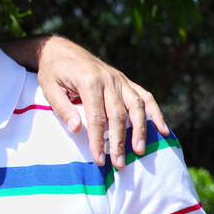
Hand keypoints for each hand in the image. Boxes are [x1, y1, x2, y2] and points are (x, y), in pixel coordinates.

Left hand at [34, 37, 167, 168]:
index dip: (98, 140)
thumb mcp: (49, 88)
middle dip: (119, 142)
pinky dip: (156, 113)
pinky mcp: (125, 80)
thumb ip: (62, 108)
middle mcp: (108, 79)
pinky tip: (164, 129)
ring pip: (136, 106)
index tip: (100, 160)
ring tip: (139, 151)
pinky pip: (145, 96)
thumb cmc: (53, 72)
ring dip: (140, 130)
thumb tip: (76, 129)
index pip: (96, 117)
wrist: (60, 50)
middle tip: (119, 164)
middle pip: (118, 115)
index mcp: (88, 81)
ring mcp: (119, 79)